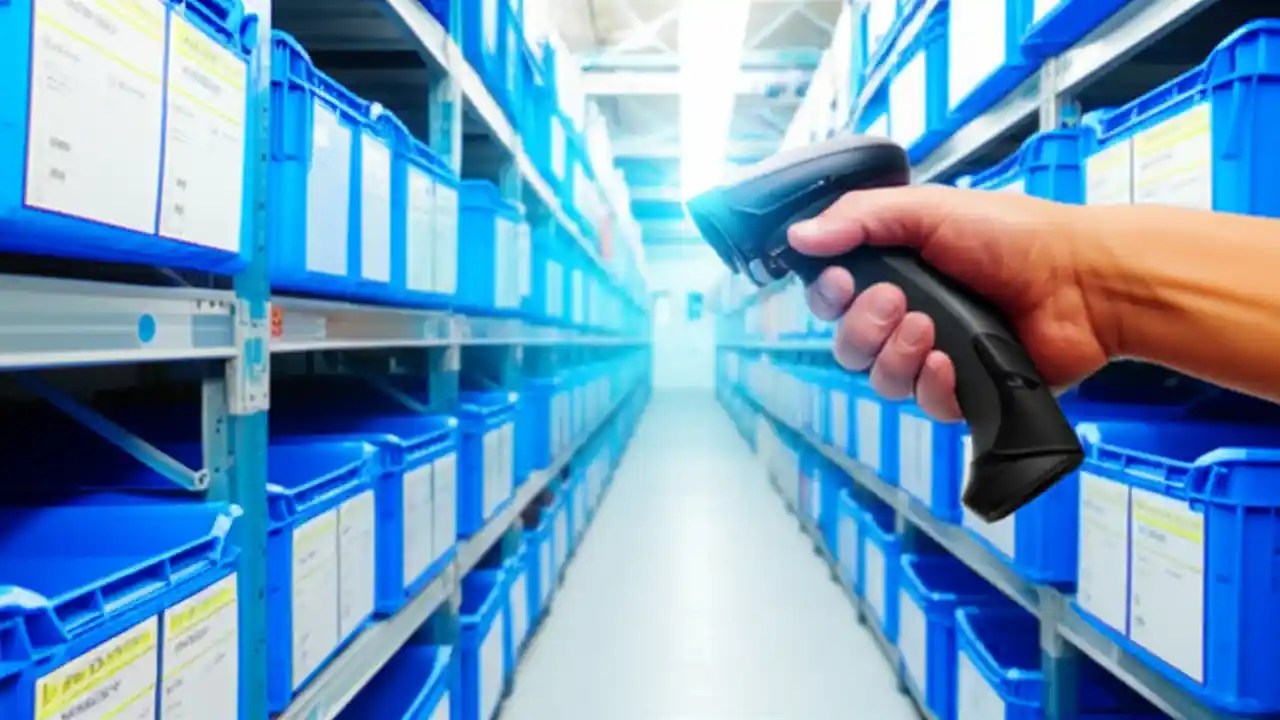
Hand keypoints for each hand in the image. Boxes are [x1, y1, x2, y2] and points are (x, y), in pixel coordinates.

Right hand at [789, 185, 1114, 421]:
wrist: (1082, 281)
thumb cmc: (1016, 237)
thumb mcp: (929, 209)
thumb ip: (859, 218)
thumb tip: (800, 235)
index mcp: (896, 272)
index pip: (832, 298)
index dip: (828, 296)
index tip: (842, 282)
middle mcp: (909, 316)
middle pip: (847, 345)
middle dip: (863, 326)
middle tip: (898, 302)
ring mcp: (935, 356)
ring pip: (880, 379)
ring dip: (896, 355)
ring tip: (930, 329)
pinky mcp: (964, 391)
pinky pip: (923, 405)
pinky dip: (932, 384)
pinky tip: (950, 362)